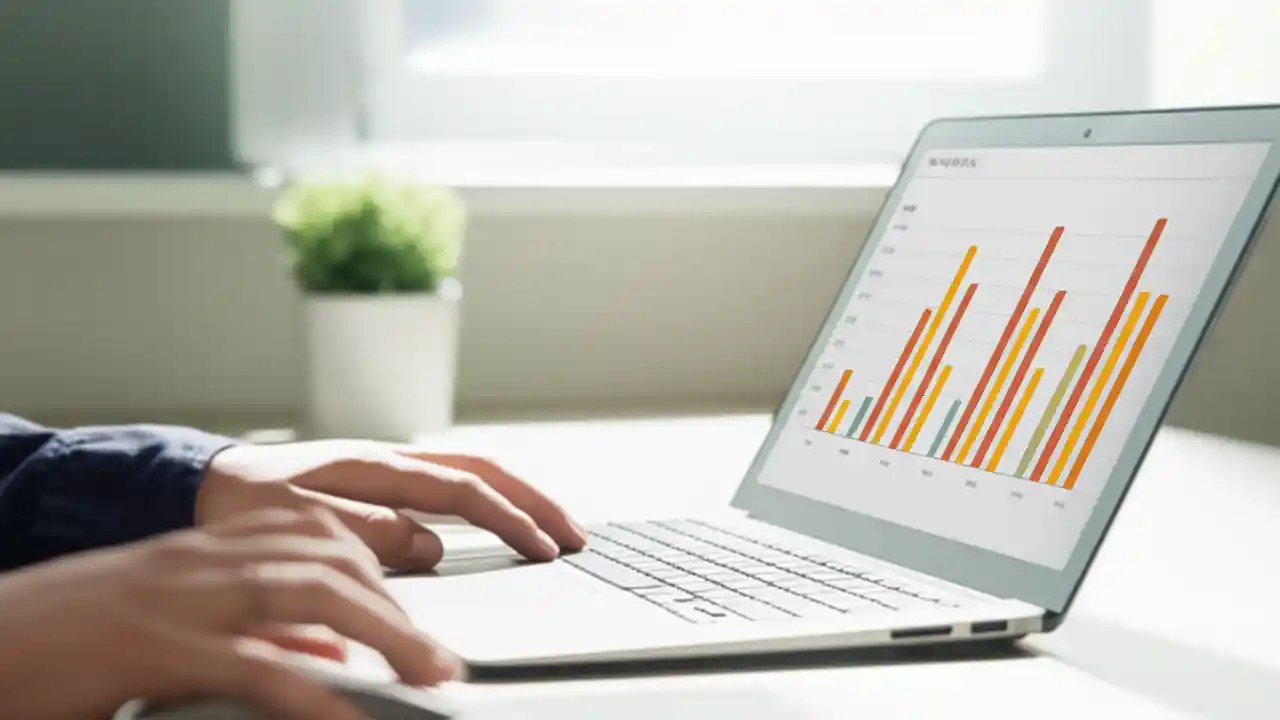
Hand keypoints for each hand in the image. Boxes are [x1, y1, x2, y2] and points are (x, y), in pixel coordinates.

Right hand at [0, 508, 461, 719]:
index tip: (413, 614)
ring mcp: (179, 600)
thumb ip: (250, 635)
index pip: (314, 535)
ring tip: (427, 680)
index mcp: (204, 551)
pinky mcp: (153, 649)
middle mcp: (201, 561)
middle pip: (327, 560)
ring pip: (306, 595)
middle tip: (441, 662)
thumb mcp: (171, 629)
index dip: (376, 570)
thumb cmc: (67, 642)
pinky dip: (310, 695)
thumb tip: (325, 661)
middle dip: (396, 609)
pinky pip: (251, 667)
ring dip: (382, 636)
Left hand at [196, 440, 586, 569]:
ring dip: (520, 496)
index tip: (544, 549)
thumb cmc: (242, 509)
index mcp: (375, 465)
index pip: (463, 490)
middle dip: (536, 501)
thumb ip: (365, 531)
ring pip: (474, 472)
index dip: (509, 519)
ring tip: (557, 527)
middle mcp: (391, 458)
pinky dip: (491, 498)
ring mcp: (391, 465)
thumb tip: (432, 544)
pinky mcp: (384, 481)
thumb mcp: (296, 526)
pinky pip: (453, 484)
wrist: (204, 484)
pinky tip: (504, 519)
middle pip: (485, 470)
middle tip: (578, 535)